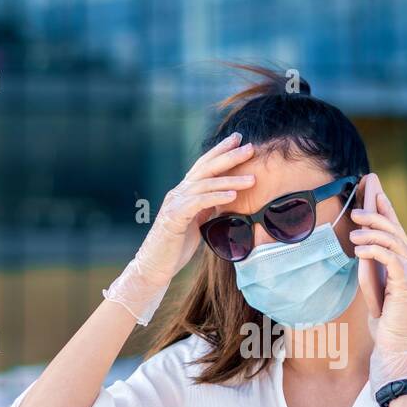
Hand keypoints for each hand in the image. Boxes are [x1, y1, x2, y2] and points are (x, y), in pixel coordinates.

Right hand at [104, 133, 255, 322]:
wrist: (154, 267)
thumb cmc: (176, 247)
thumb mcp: (197, 222)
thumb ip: (208, 208)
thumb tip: (228, 198)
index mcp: (184, 192)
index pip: (204, 166)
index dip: (221, 151)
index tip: (240, 139)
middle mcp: (178, 193)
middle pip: (206, 168)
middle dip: (229, 155)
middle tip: (250, 146)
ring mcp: (174, 203)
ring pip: (205, 184)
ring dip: (230, 180)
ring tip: (252, 178)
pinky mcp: (174, 218)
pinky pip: (198, 203)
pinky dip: (216, 198)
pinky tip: (233, 196)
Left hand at [349, 183, 406, 390]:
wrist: (395, 346)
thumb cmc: (384, 320)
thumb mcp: (373, 286)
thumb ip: (372, 265)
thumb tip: (360, 243)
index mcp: (405, 262)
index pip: (396, 227)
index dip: (385, 206)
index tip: (372, 188)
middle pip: (396, 227)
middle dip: (376, 212)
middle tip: (356, 209)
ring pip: (394, 238)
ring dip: (372, 229)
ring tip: (354, 230)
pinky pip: (391, 256)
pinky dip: (374, 247)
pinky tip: (359, 247)